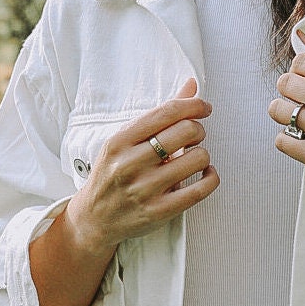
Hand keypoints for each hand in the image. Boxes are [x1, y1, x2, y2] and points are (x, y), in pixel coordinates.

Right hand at [69, 78, 219, 250]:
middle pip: (186, 131)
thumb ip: (160, 114)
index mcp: (120, 141)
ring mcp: (144, 190)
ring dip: (203, 155)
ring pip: (197, 158)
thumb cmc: (112, 173)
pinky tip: (205, 174)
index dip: (193, 105)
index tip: (203, 108)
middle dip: (198, 129)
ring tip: (194, 158)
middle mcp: (129, 164)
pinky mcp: (158, 212)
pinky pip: (200, 190)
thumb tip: (191, 87)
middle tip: (194, 136)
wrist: (93, 218)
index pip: (166, 112)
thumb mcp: (126, 140)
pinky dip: (211, 177)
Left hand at [268, 32, 304, 203]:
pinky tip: (303, 137)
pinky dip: (288, 139)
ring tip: (300, 117)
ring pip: (278, 110)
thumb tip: (300, 37)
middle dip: (291, 89)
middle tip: (303, 98)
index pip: (300, 62)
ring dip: (285, 113)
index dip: (300, 70)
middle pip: (285, 83)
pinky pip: (282, 141)